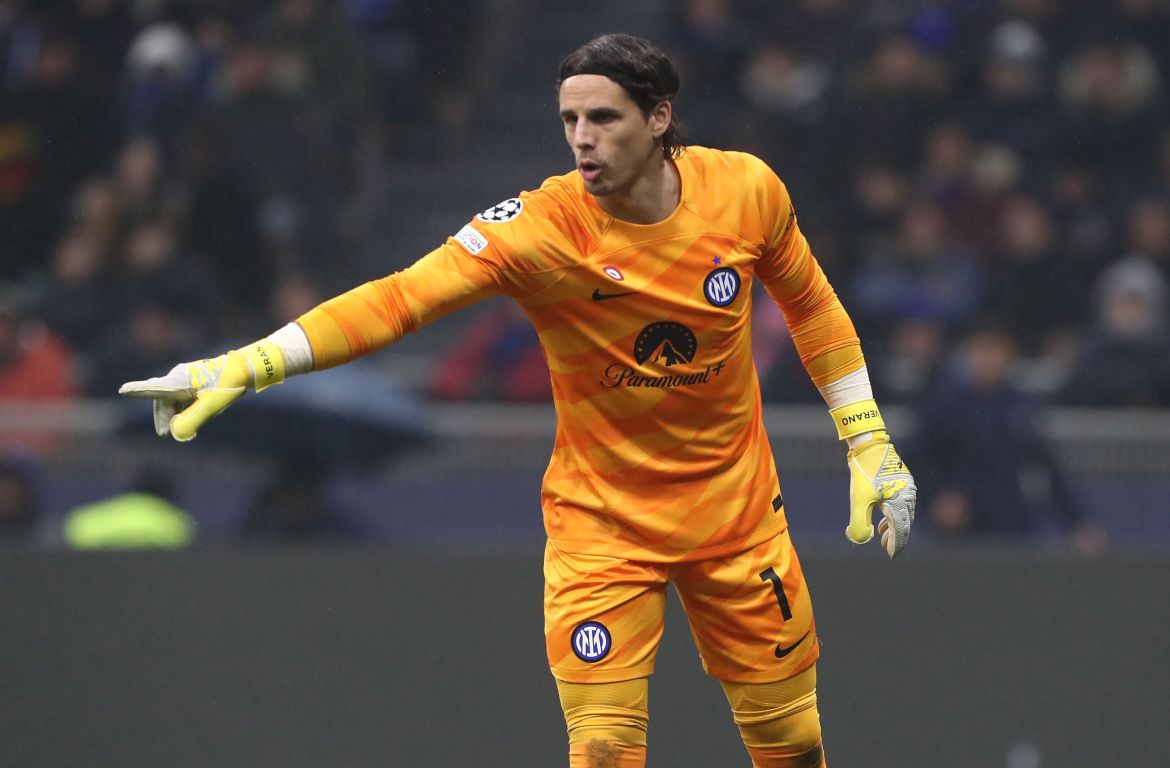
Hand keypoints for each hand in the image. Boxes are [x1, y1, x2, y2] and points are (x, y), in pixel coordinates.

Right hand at [119, 352, 251, 440]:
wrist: (243, 369)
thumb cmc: (227, 386)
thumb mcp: (210, 407)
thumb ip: (192, 421)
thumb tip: (174, 433)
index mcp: (179, 380)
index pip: (155, 388)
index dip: (138, 391)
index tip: (123, 390)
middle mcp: (177, 377)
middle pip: (162, 400)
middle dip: (164, 418)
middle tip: (165, 434)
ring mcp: (182, 378)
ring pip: (170, 400)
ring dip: (173, 415)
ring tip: (181, 431)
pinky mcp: (189, 381)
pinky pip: (178, 397)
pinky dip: (181, 410)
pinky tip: (189, 417)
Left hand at [845, 433, 916, 557]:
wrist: (868, 446)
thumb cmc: (863, 473)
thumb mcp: (858, 499)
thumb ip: (859, 523)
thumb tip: (861, 540)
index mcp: (899, 502)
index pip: (901, 530)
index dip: (896, 545)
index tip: (891, 555)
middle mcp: (907, 496)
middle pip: (905, 523)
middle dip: (895, 537)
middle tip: (886, 548)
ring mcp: (907, 487)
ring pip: (904, 513)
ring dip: (894, 526)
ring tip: (882, 534)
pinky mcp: (903, 481)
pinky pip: (903, 503)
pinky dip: (894, 513)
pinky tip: (882, 517)